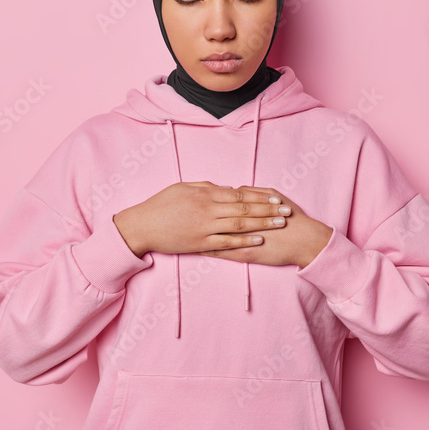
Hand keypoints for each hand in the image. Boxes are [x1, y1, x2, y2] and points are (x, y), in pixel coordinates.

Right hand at [112, 181, 295, 257]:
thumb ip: (206, 186)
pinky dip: (244, 240)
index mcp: (205, 193)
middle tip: (286, 211)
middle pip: (245, 208)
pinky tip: (260, 239)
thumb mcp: (183, 187)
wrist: (142, 226)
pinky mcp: (200, 243)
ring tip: (279, 224)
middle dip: (268, 210)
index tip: (276, 197)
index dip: (260, 196)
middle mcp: (208, 209)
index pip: (240, 194)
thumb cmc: (161, 204)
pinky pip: (227, 242)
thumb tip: (225, 188)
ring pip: (240, 224)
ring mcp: (205, 227)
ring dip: (262, 224)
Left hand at [193, 186, 332, 268]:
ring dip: (196, 233)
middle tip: (177, 212)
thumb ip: (254, 191)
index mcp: (246, 205)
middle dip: (193, 215)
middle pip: (211, 216)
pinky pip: (220, 252)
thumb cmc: (291, 217)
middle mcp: (241, 221)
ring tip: (179, 231)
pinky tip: (194, 249)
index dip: (202, 199)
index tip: (187, 198)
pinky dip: (206, 250)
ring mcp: (241, 238)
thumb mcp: (274, 197)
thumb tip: (237, 187)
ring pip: (212, 235)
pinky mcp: (244, 254)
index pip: (219, 200)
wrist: (305, 239)